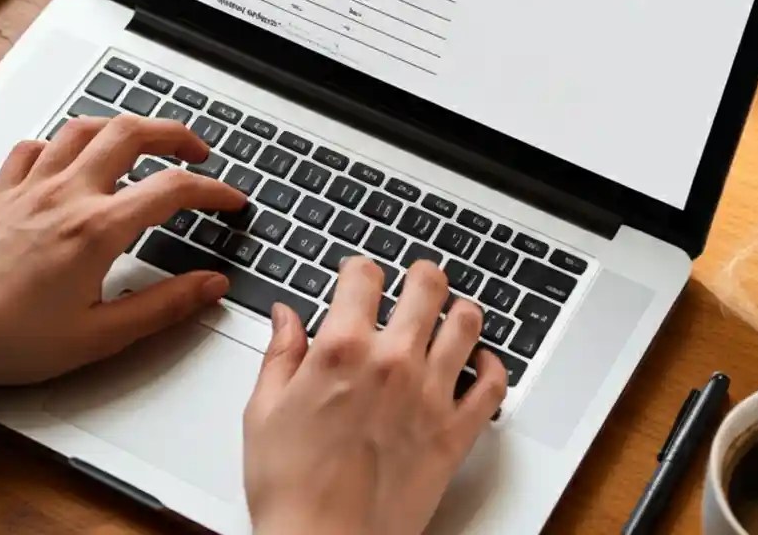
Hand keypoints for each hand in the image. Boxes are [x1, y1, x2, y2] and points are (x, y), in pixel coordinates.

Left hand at [0, 115, 246, 392]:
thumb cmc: (9, 339)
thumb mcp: (102, 336)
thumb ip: (165, 306)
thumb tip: (210, 286)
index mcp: (96, 230)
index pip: (172, 190)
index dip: (213, 191)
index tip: (230, 201)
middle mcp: (65, 196)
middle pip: (131, 133)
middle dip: (175, 133)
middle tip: (198, 151)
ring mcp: (30, 188)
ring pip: (84, 128)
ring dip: (123, 127)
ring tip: (145, 142)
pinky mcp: (3, 194)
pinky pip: (36, 148)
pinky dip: (63, 144)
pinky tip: (71, 161)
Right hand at [243, 258, 508, 534]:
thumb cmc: (290, 488)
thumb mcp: (263, 411)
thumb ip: (280, 354)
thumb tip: (285, 315)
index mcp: (341, 350)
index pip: (363, 275)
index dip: (359, 269)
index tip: (358, 276)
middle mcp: (391, 363)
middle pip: (426, 285)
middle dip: (420, 276)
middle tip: (416, 282)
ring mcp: (430, 395)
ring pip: (466, 323)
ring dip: (458, 311)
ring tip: (450, 315)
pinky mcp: (456, 432)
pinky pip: (494, 383)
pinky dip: (492, 365)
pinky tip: (479, 362)